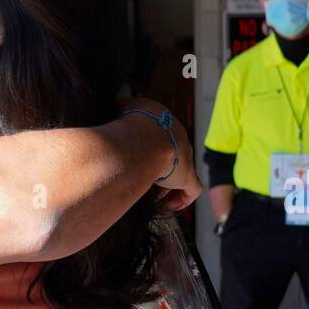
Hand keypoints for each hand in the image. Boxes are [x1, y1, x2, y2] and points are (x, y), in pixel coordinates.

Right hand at [120, 97, 201, 211]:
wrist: (142, 139)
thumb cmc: (130, 124)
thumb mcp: (125, 107)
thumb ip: (122, 106)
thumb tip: (116, 103)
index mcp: (165, 120)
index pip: (162, 134)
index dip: (151, 148)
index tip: (139, 158)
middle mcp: (178, 136)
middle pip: (172, 154)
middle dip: (160, 168)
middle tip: (145, 178)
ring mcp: (185, 156)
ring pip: (182, 172)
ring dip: (169, 185)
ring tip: (154, 195)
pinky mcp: (188, 176)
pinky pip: (192, 190)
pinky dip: (182, 199)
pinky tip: (170, 206)